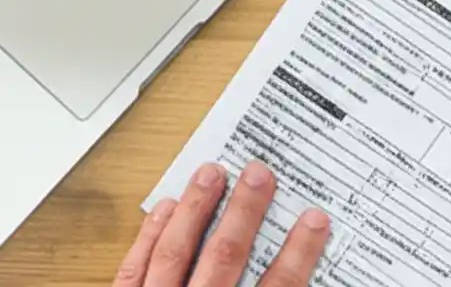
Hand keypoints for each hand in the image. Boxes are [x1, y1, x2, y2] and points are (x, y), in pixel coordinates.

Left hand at [114, 161, 330, 286]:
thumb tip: (307, 279)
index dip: (299, 253)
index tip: (316, 220)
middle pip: (225, 258)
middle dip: (244, 212)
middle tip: (260, 174)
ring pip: (176, 253)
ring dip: (196, 209)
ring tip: (211, 173)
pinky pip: (134, 269)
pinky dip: (150, 237)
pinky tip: (164, 209)